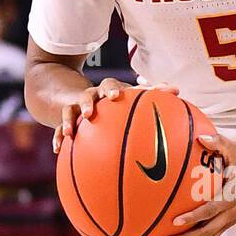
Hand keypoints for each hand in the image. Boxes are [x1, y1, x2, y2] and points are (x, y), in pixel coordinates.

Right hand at [51, 77, 178, 153]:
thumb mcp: (132, 98)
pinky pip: (58, 130)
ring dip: (67, 121)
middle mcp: (91, 97)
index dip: (112, 89)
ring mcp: (76, 109)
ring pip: (69, 112)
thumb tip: (177, 90)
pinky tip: (58, 150)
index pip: (110, 85)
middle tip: (90, 114)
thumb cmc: (118, 102)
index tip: (115, 96)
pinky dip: (58, 139)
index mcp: (108, 91)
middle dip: (87, 103)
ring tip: (69, 133)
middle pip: (86, 96)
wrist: (86, 100)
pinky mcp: (66, 121)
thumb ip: (153, 94)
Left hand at [156, 132, 235, 235]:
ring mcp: (228, 222)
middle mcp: (231, 213)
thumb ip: (217, 142)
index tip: (175, 221)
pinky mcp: (224, 226)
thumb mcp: (233, 147)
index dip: (194, 216)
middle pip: (206, 234)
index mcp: (233, 196)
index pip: (212, 209)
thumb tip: (200, 137)